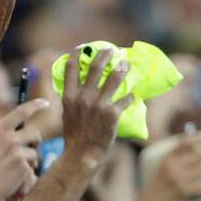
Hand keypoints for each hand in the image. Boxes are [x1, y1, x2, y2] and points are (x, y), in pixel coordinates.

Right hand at [0, 98, 48, 200]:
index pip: (21, 112)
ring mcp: (18, 154)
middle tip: (31, 147)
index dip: (35, 106)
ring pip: (33, 152)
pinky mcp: (24, 168)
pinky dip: (25, 174)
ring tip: (14, 170)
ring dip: (28, 160)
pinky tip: (13, 180)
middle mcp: (10, 139)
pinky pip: (31, 168)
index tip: (45, 103)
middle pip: (34, 133)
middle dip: (34, 140)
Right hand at [60, 48, 132, 166]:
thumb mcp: (68, 112)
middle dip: (105, 55)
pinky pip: (125, 99)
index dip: (77, 55)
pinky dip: (130, 96)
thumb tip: (80, 84)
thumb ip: (73, 98)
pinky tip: (132, 94)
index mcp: (70, 96)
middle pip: (96, 68)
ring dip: (122, 68)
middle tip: (111, 49)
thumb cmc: (75, 134)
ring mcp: (99, 104)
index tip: (82, 47)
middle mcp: (83, 97)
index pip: (71, 69)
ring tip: (126, 63)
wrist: (82, 153)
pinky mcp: (112, 113)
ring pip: (115, 79)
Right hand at [138, 133, 200, 200]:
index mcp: (168, 158)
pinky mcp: (183, 192)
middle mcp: (173, 166)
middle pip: (200, 155)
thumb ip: (177, 157)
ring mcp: (178, 179)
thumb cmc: (158, 186)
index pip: (185, 143)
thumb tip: (197, 147)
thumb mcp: (163, 167)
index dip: (198, 139)